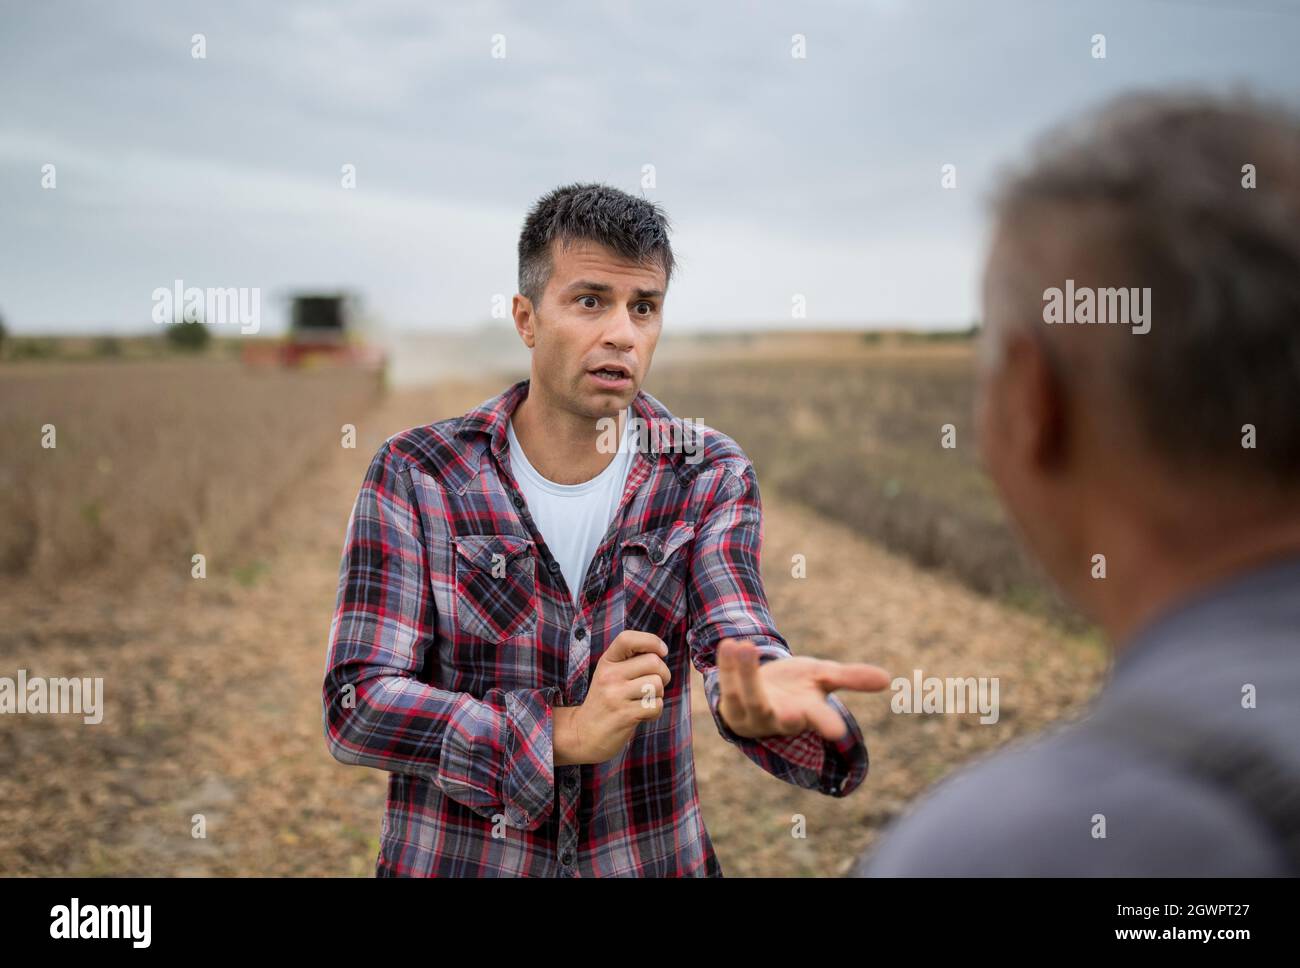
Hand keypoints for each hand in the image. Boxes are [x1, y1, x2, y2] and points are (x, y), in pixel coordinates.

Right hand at [554, 630, 670, 764]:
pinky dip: (655, 711)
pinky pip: (656, 705)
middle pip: (653, 662)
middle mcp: (610, 676)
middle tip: (654, 685)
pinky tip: (642, 714)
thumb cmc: (604, 702)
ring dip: (658, 694)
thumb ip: (629, 661)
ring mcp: (616, 695)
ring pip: (657, 684)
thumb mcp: (609, 675)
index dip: (651, 640)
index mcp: (606, 662)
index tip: (662, 651)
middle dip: (663, 674)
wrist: (582, 734)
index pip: (627, 639)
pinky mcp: (625, 715)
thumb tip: (660, 652)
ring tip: (644, 700)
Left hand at [716, 637, 889, 740]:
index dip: (827, 724)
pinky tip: (730, 644)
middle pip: (781, 717)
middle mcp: (779, 718)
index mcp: (806, 714)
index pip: (819, 720)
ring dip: (745, 673)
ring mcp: (752, 713)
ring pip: (749, 698)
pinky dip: (727, 666)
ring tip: (744, 646)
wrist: (760, 689)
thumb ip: (850, 678)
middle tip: (788, 709)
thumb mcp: (822, 677)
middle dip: (784, 713)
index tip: (838, 732)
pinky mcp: (730, 704)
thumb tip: (888, 679)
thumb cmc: (796, 687)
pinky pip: (727, 686)